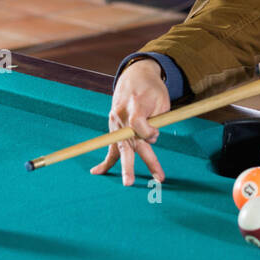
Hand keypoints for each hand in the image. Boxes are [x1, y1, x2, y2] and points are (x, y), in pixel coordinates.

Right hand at [91, 58, 168, 185]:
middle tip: (130, 182)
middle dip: (131, 164)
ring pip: (121, 148)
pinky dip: (105, 161)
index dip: (148, 132)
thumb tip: (151, 139)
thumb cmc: (152, 88)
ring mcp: (115, 123)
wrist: (136, 76)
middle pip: (127, 143)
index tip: (155, 132)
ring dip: (124, 167)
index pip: (138, 125)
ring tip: (127, 183)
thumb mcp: (162, 99)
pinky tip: (96, 172)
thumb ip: (159, 119)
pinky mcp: (114, 128)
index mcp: (134, 105)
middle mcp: (121, 116)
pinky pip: (111, 147)